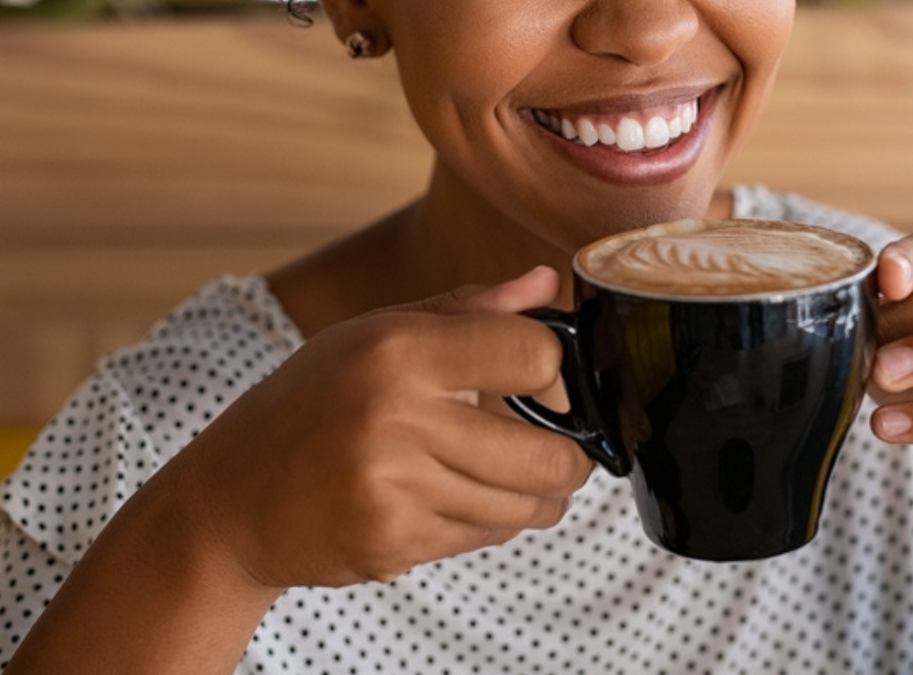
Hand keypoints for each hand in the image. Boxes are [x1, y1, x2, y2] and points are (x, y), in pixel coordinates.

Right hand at [175, 266, 591, 588]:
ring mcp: (392, 488)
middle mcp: (396, 416)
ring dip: (538, 499)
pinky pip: (485, 537)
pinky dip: (490, 524)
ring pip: (525, 507)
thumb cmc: (312, 403)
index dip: (557, 376)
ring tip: (516, 481)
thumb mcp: (376, 333)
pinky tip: (460, 500)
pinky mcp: (391, 543)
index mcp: (398, 348)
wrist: (230, 497)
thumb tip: (548, 281)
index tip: (548, 390)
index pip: (535, 355)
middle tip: (562, 455)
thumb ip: (470, 309)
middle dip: (570, 460)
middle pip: (548, 455)